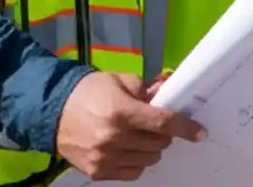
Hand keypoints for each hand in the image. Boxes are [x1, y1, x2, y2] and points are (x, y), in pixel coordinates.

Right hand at [57, 71, 206, 180]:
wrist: (51, 112)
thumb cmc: (88, 92)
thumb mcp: (119, 81)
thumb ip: (146, 89)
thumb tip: (168, 90)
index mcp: (121, 112)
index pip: (163, 123)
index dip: (185, 128)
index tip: (200, 133)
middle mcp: (114, 138)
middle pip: (159, 144)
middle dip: (162, 134)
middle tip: (153, 124)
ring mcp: (105, 158)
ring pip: (149, 160)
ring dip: (150, 148)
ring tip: (138, 136)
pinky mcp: (98, 172)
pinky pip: (133, 172)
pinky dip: (136, 161)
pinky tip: (127, 149)